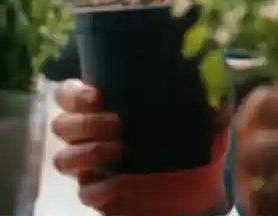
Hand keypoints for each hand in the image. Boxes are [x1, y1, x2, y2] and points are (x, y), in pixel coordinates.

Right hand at [50, 80, 231, 214]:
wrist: (199, 185)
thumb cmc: (192, 140)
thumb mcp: (203, 115)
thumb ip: (210, 99)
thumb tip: (216, 83)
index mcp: (105, 108)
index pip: (68, 94)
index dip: (74, 94)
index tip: (98, 95)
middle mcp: (90, 136)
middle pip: (61, 125)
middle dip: (85, 122)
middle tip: (118, 123)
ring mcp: (91, 167)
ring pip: (63, 159)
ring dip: (87, 152)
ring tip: (121, 150)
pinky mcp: (99, 195)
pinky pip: (86, 193)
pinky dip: (102, 187)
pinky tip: (123, 181)